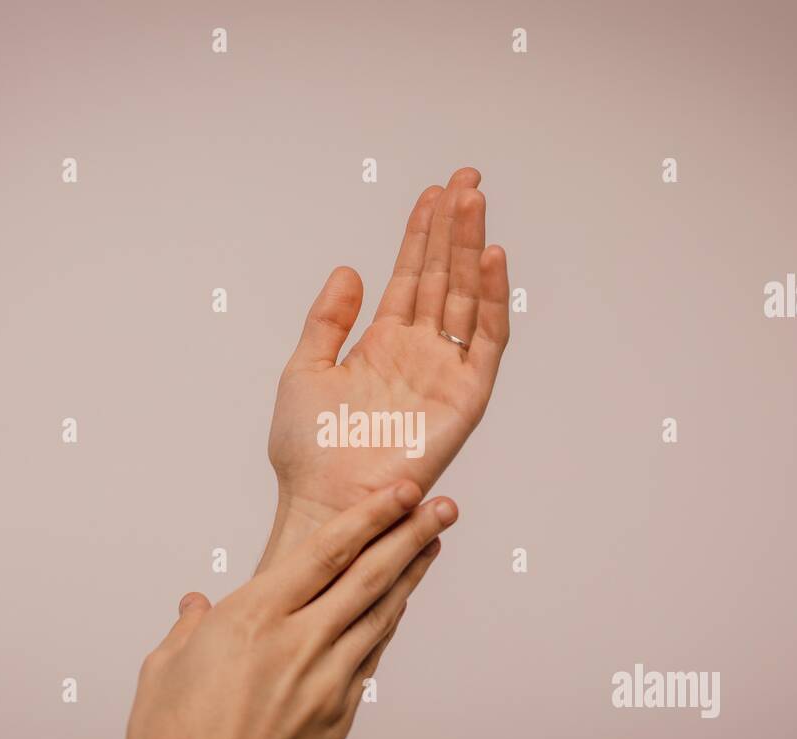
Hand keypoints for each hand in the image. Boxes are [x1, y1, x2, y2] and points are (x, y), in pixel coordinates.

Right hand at [123, 481, 457, 738]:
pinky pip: (370, 659)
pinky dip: (387, 627)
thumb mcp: (164, 669)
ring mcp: (326, 679)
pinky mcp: (339, 716)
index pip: (328, 552)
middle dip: (410, 534)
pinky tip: (397, 608)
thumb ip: (188, 629)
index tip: (402, 492)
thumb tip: (196, 606)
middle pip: (369, 576)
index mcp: (254, 617)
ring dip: (410, 574)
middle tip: (443, 505)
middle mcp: (299, 641)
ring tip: (432, 543)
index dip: (371, 516)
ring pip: (380, 615)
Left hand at [260, 167, 509, 567]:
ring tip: (475, 201)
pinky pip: (485, 342)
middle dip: (455, 227)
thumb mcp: (304, 369)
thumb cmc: (309, 451)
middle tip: (467, 180)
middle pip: (444, 277)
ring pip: (465, 297)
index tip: (433, 192)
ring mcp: (444, 373)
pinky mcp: (465, 398)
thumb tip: (349, 269)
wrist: (324, 501)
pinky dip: (492, 300)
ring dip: (473, 249)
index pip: (411, 276)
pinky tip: (491, 259)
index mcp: (382, 344)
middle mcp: (419, 353)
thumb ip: (327, 319)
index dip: (422, 234)